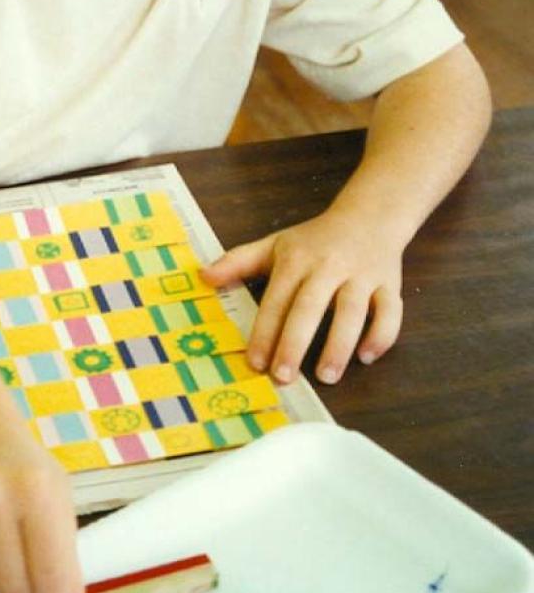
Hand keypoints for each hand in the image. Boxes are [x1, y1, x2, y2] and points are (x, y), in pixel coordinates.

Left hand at [199, 208, 404, 384]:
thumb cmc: (316, 239)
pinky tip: (367, 357)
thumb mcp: (275, 244)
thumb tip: (202, 276)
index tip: (255, 362)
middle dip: (295, 343)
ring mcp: (362, 275)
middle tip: (283, 377)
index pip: (277, 299)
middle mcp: (329, 267)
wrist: (370, 215)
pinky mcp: (390, 284)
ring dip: (340, 345)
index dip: (265, 331)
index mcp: (298, 259)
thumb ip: (239, 262)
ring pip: (353, 312)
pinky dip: (381, 335)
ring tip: (326, 377)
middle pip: (311, 307)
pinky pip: (390, 311)